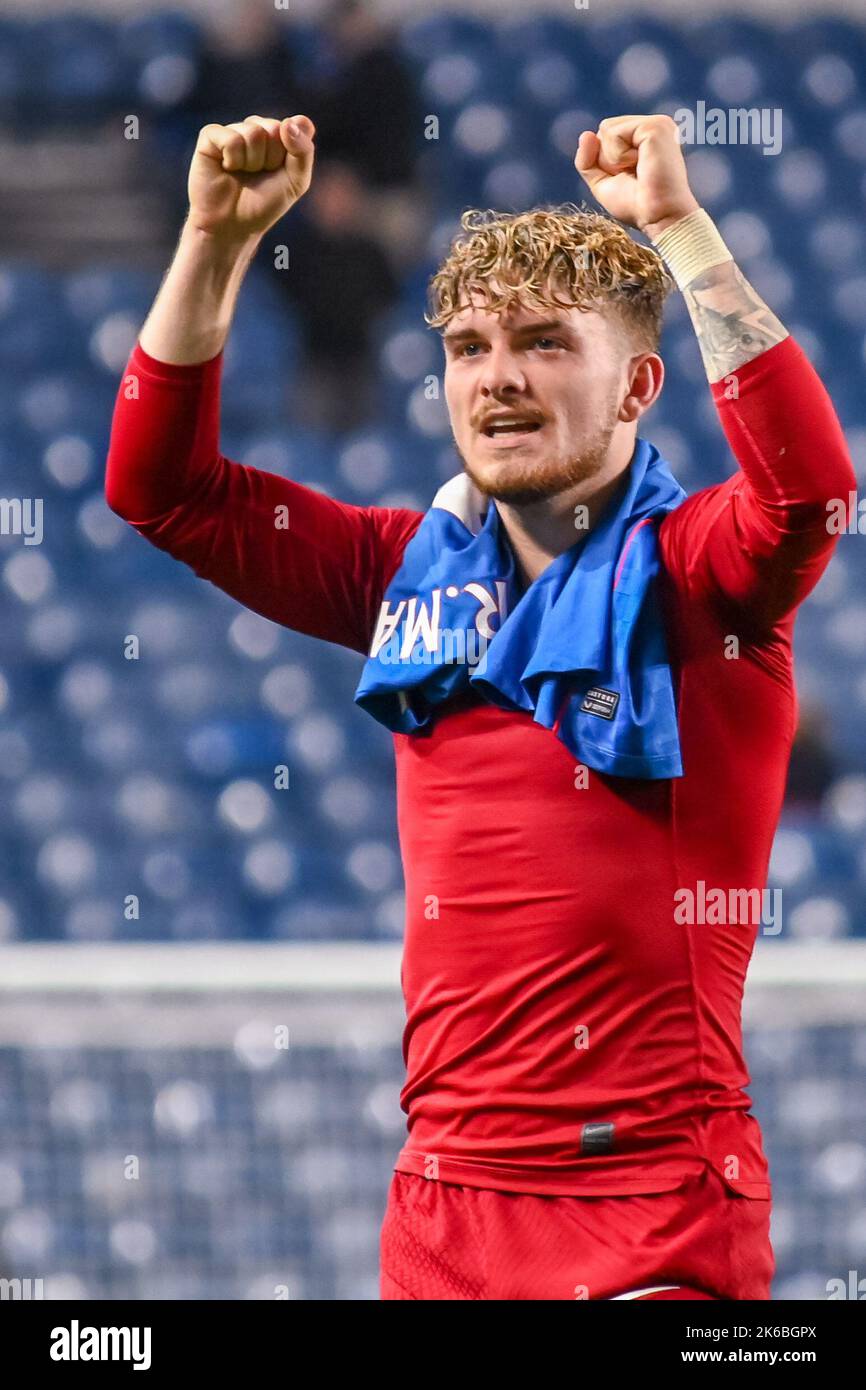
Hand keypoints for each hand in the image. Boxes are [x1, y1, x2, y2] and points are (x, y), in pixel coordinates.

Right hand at [187, 115, 315, 241]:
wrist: (232, 225)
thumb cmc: (264, 204)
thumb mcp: (296, 182)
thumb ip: (304, 150)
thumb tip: (288, 122)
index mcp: (279, 136)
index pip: (296, 126)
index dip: (292, 152)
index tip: (281, 171)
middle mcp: (256, 128)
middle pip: (274, 128)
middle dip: (271, 158)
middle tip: (258, 175)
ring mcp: (234, 130)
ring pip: (253, 133)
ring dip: (251, 162)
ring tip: (241, 173)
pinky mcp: (211, 136)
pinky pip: (230, 138)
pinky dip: (232, 159)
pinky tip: (226, 168)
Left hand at [574, 114, 698, 240]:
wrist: (660, 218)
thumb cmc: (637, 206)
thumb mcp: (603, 184)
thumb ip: (588, 160)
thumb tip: (586, 134)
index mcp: (644, 137)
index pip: (605, 136)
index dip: (606, 162)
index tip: (631, 179)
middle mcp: (652, 126)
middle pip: (604, 129)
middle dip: (608, 159)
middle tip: (634, 176)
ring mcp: (656, 123)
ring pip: (607, 129)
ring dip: (613, 159)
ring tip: (638, 170)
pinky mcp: (655, 126)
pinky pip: (614, 133)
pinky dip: (619, 156)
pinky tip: (641, 165)